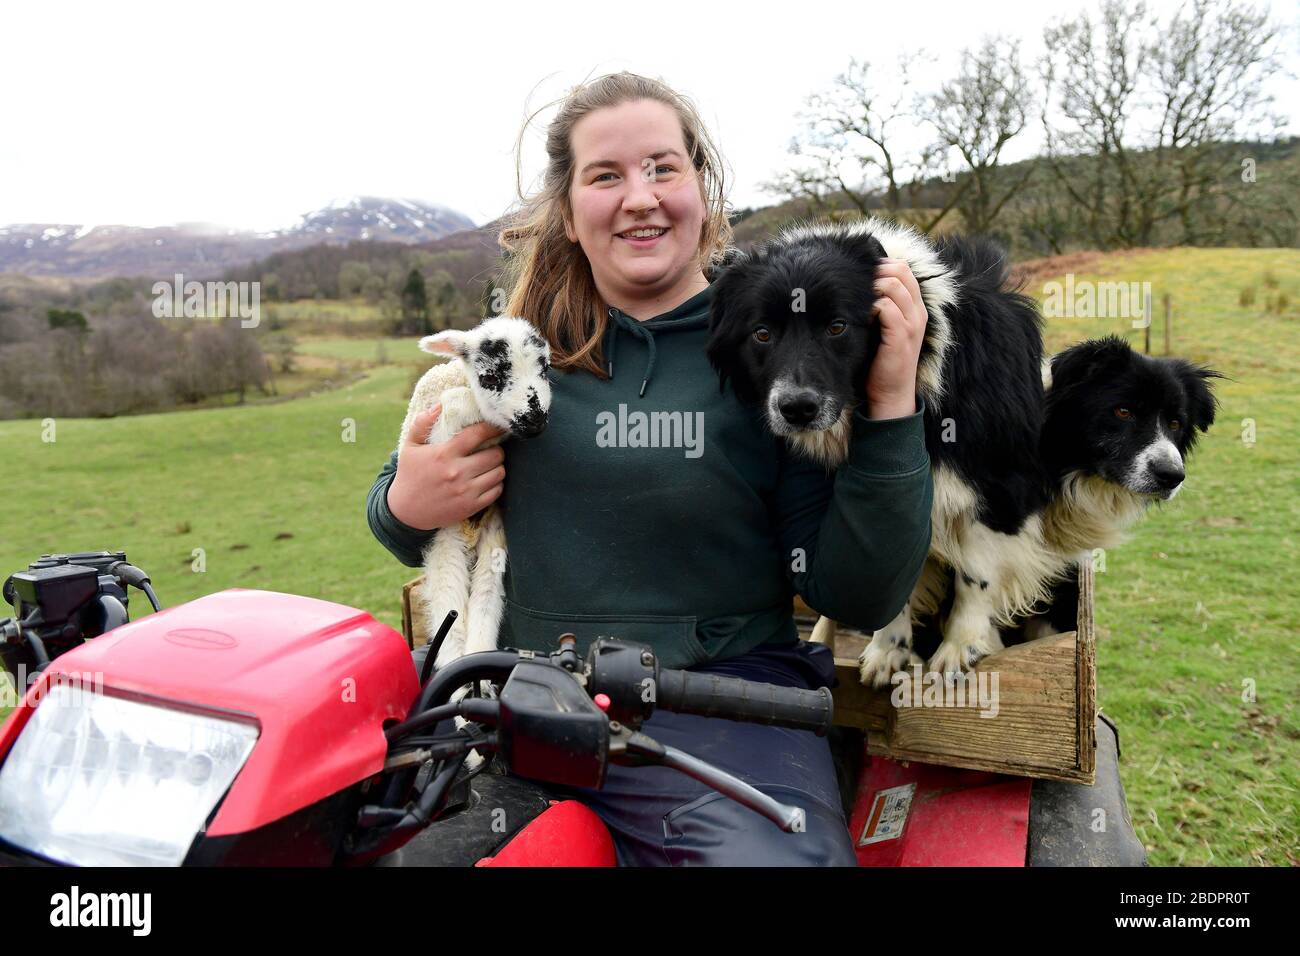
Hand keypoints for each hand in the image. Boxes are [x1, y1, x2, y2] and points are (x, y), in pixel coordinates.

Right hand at [386, 406, 507, 530]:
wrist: (405, 511)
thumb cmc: (409, 474)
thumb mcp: (409, 446)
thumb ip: (422, 423)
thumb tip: (439, 405)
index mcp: (444, 454)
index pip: (477, 435)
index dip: (492, 428)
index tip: (498, 425)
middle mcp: (457, 472)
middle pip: (495, 455)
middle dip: (497, 449)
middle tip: (492, 448)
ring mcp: (465, 491)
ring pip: (499, 473)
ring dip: (498, 466)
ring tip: (490, 464)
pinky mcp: (470, 507)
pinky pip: (497, 491)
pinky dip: (496, 484)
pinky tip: (488, 480)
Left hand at [865, 258, 927, 419]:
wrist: (891, 392)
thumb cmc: (883, 359)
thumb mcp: (884, 327)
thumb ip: (880, 305)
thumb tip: (859, 284)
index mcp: (915, 307)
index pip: (904, 270)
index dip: (882, 265)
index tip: (861, 273)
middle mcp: (918, 312)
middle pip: (901, 272)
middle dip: (876, 271)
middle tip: (856, 281)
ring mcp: (912, 324)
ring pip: (895, 287)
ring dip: (872, 287)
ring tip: (857, 297)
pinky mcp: (902, 337)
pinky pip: (888, 309)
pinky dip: (872, 306)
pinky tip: (861, 315)